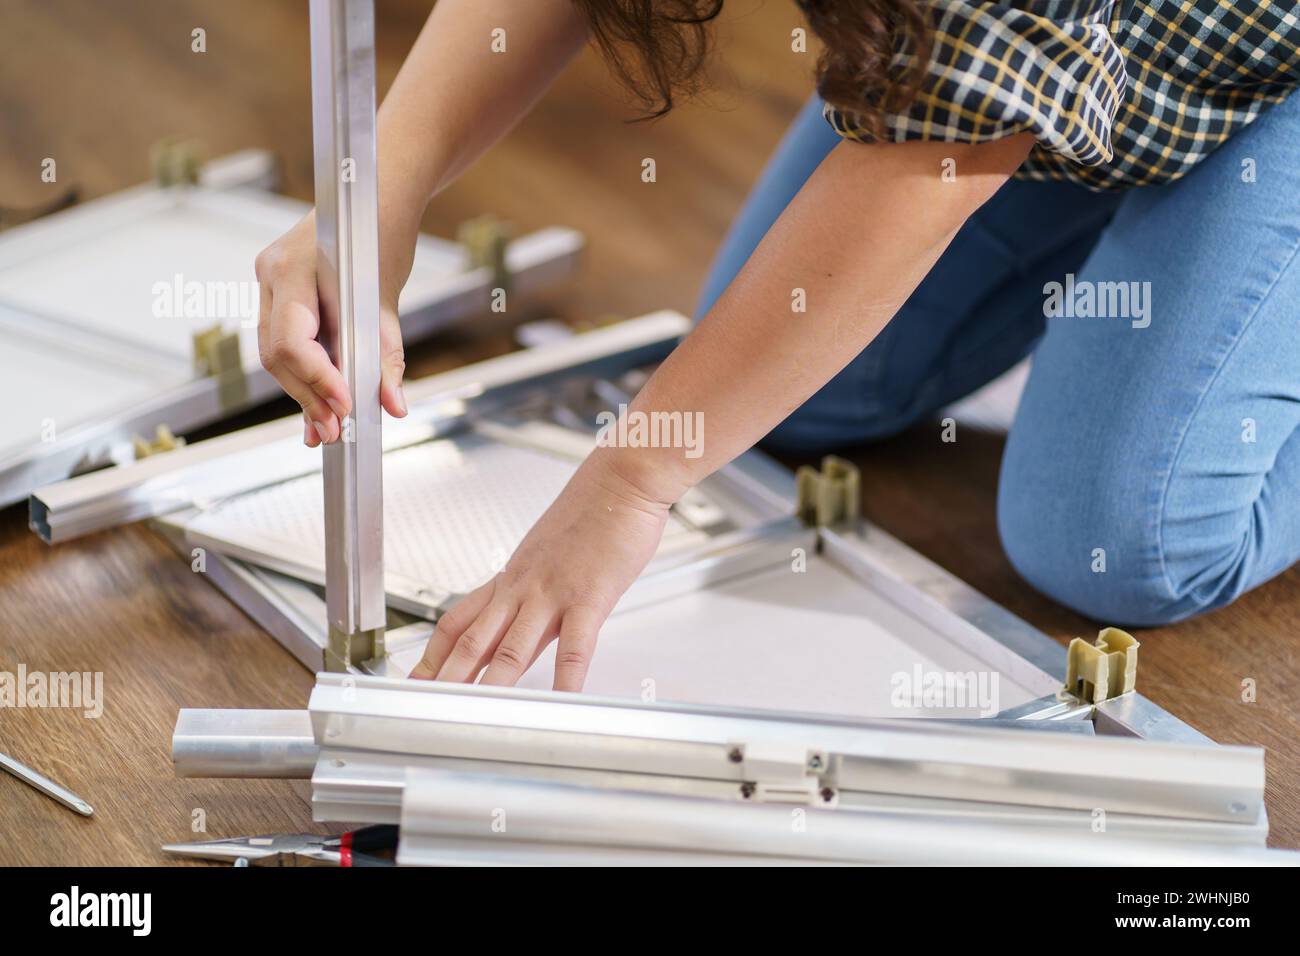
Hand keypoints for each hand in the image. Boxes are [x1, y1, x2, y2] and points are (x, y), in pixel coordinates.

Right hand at [255, 211, 410, 446]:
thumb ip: (387, 355)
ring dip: (304, 393)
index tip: (344, 407)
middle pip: (277, 354)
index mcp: (292, 267)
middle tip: (335, 432)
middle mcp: (271, 274)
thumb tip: (392, 405)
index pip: (291, 340)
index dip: (317, 379)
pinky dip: (304, 375)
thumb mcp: (387, 299)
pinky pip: (284, 342)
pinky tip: (316, 409)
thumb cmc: (380, 235)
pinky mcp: (277, 294)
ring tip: (328, 429)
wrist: (372, 195)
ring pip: (276, 354)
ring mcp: (268, 283)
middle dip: (308, 396)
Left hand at [409, 454, 672, 690]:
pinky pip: (575, 644)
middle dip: (448, 677)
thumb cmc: (592, 512)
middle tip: (426, 707)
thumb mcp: (548, 552)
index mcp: (512, 577)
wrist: (621, 479)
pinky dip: (566, 677)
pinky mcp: (589, 596)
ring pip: (512, 646)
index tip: (418, 680)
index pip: (458, 620)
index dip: (434, 654)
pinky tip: (561, 701)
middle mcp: (523, 586)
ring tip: (477, 715)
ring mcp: (553, 592)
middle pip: (473, 639)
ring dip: (492, 683)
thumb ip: (533, 589)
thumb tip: (522, 618)